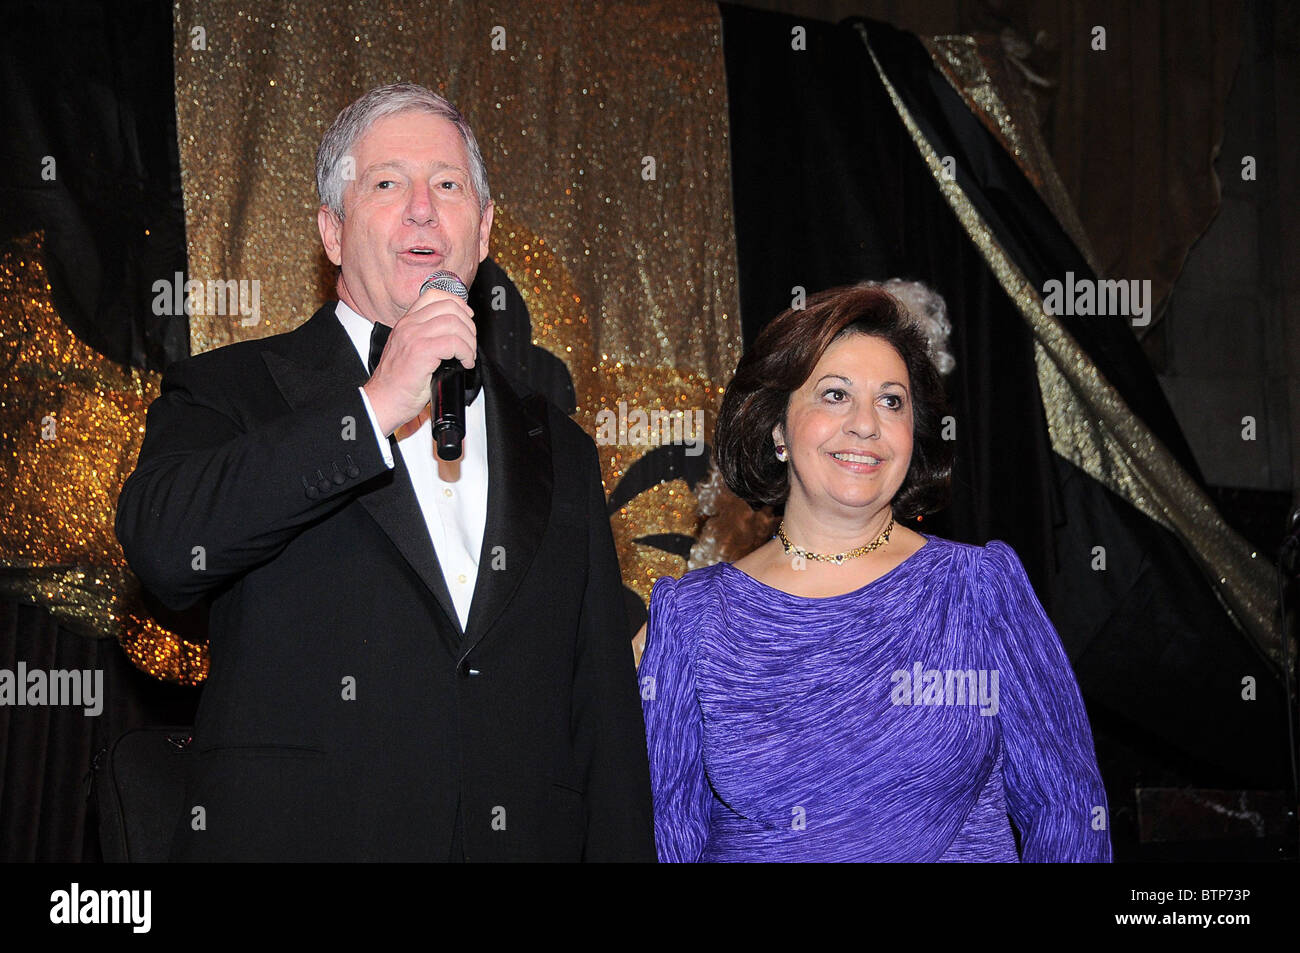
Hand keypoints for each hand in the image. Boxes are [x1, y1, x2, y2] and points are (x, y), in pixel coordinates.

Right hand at [362, 286, 475, 435]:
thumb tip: (454, 334)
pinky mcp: (421, 352)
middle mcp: (409, 326)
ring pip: (455, 324)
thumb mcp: (409, 350)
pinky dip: (466, 353)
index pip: (434, 296)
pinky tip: (464, 363)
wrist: (382, 401)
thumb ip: (426, 336)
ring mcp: (414, 337)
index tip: (467, 318)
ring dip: (469, 341)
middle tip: (470, 342)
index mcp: (406, 323)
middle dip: (468, 325)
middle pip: (450, 307)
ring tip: (468, 355)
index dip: (457, 303)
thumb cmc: (396, 383)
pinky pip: (454, 343)